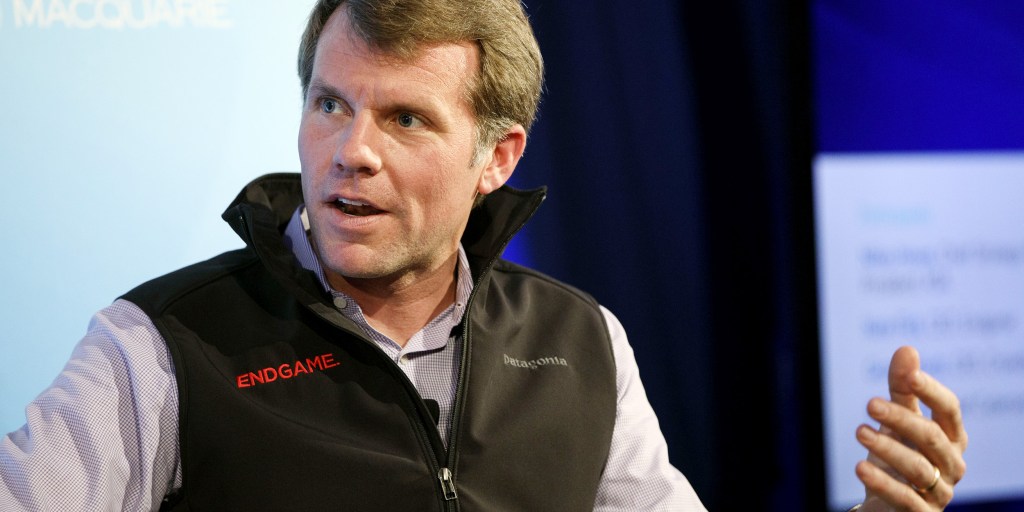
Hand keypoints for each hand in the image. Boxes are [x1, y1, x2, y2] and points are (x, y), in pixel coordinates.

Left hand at [854, 346, 967, 510]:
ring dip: (886, 447)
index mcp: (951, 436)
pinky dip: (882, 482)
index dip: (931, 391)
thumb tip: (908, 349)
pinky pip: (905, 498)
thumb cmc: (896, 454)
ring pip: (917, 467)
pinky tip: (860, 467)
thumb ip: (902, 388)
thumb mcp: (897, 420)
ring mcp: (940, 491)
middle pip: (930, 436)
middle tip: (870, 403)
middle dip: (900, 418)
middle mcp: (951, 463)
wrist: (885, 503)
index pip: (949, 410)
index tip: (909, 376)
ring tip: (859, 430)